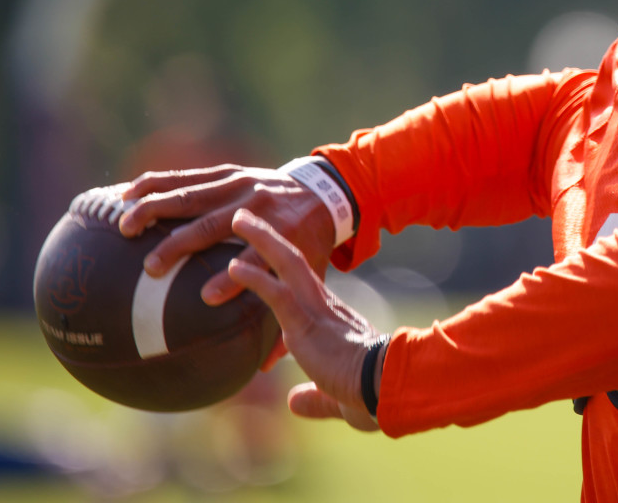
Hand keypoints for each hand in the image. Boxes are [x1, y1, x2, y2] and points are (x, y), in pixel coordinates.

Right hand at [117, 164, 334, 306]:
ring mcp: (241, 186)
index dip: (233, 277)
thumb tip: (265, 366)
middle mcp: (258, 209)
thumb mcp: (309, 275)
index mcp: (282, 236)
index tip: (207, 298)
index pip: (255, 259)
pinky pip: (187, 177)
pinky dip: (155, 184)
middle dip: (180, 245)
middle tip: (151, 268)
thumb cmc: (309, 243)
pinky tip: (124, 196)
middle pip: (214, 227)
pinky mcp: (227, 173)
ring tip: (125, 227)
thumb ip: (291, 317)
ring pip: (193, 197)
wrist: (320, 192)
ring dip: (156, 210)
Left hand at [227, 209, 381, 431]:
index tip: (269, 257)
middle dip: (271, 236)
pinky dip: (253, 278)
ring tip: (238, 218)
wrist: (384, 387)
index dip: (284, 270)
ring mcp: (315, 309)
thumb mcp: (334, 396)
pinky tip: (233, 266)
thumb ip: (313, 397)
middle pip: (294, 259)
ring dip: (261, 238)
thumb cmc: (368, 395)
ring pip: (286, 262)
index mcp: (331, 319)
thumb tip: (295, 402)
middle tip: (246, 216)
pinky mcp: (306, 322)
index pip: (303, 286)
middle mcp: (323, 305)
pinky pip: (276, 292)